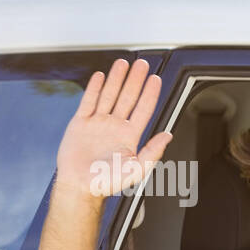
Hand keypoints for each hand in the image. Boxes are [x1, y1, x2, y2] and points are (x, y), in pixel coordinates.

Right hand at [55, 58, 172, 202]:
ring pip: (109, 95)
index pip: (143, 109)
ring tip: (123, 64)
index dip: (149, 93)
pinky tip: (100, 76)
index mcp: (129, 135)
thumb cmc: (108, 181)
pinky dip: (94, 88)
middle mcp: (115, 126)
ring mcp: (98, 123)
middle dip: (135, 80)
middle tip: (142, 64)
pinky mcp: (80, 123)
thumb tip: (168, 135)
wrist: (81, 185)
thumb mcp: (137, 169)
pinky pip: (88, 101)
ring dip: (116, 79)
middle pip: (127, 97)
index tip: (155, 79)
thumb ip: (153, 151)